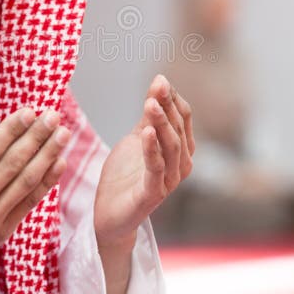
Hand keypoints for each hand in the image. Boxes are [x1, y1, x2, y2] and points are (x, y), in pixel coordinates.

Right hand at [0, 106, 70, 281]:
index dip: (11, 130)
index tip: (29, 111)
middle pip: (11, 165)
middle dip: (36, 137)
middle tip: (53, 115)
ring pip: (24, 183)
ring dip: (46, 156)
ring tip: (62, 133)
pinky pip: (27, 204)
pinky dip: (46, 182)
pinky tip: (58, 162)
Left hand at [94, 74, 193, 246]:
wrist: (110, 214)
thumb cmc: (126, 175)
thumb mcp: (137, 138)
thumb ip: (149, 115)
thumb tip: (159, 82)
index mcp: (180, 149)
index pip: (183, 118)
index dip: (173, 98)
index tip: (160, 79)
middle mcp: (180, 165)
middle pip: (178, 129)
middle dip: (168, 105)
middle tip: (158, 85)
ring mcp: (168, 181)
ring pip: (171, 146)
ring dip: (161, 122)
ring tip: (150, 103)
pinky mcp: (152, 194)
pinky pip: (156, 168)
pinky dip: (152, 148)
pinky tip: (145, 131)